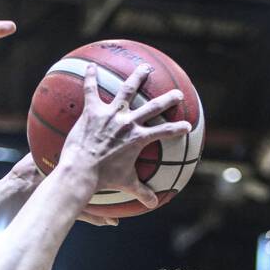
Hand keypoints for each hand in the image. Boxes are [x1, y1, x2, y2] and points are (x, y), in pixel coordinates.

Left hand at [61, 63, 190, 209]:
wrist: (82, 172)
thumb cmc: (105, 180)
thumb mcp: (126, 184)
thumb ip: (142, 192)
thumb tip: (154, 204)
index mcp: (138, 139)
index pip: (164, 132)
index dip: (177, 129)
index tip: (187, 126)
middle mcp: (127, 122)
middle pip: (152, 107)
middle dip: (167, 99)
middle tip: (177, 93)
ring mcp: (110, 114)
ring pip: (127, 90)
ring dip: (137, 78)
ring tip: (144, 68)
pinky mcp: (92, 111)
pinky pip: (91, 90)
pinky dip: (91, 77)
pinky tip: (91, 65)